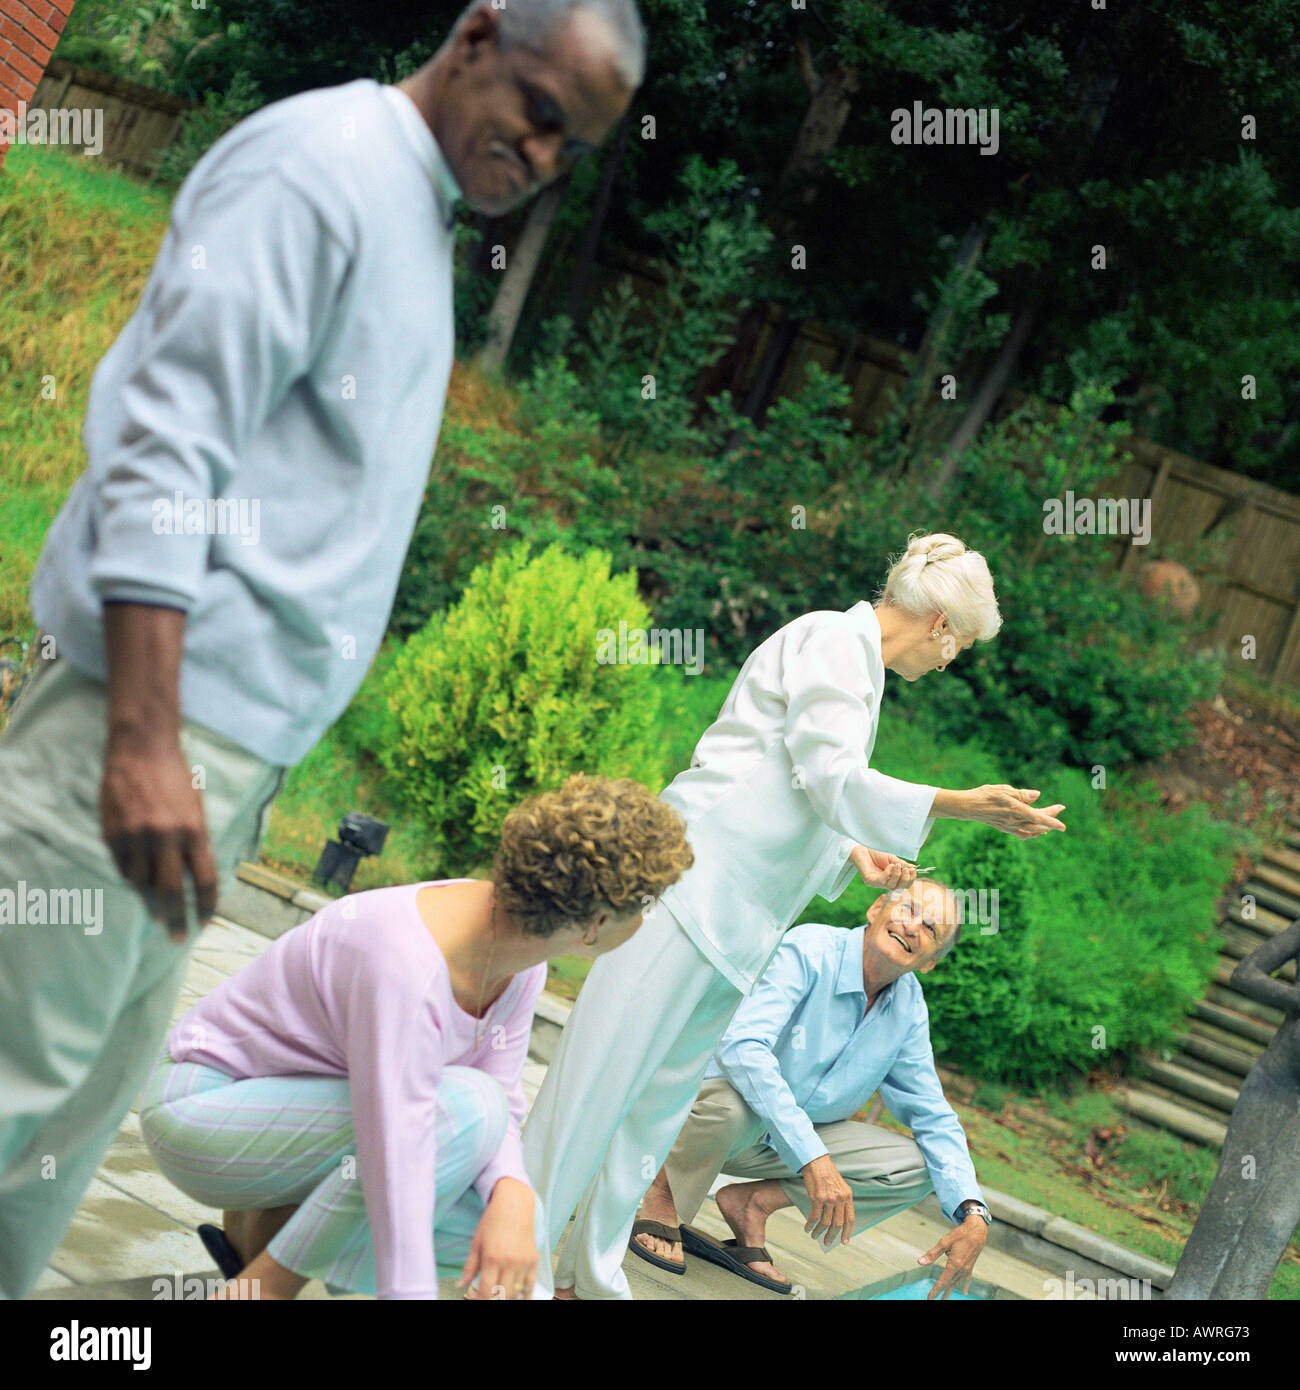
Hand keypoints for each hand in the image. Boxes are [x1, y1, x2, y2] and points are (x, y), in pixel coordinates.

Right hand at [100, 732, 217, 941]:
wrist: (141, 750)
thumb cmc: (176, 779)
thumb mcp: (197, 810)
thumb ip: (197, 843)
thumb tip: (197, 879)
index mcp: (194, 831)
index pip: (205, 881)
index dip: (206, 906)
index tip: (205, 922)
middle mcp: (166, 838)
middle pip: (173, 892)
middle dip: (177, 919)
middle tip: (178, 938)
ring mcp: (136, 838)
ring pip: (143, 885)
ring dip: (151, 904)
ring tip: (157, 915)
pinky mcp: (112, 835)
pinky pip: (123, 868)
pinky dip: (132, 881)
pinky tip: (139, 887)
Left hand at [460, 1177, 537, 1299]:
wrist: (515, 1204)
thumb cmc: (493, 1221)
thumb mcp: (477, 1241)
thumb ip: (469, 1266)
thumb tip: (460, 1285)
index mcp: (492, 1258)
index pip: (486, 1291)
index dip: (479, 1299)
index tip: (476, 1297)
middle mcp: (509, 1262)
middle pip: (501, 1296)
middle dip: (493, 1299)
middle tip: (487, 1295)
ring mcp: (523, 1262)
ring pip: (515, 1293)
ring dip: (506, 1297)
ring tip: (500, 1294)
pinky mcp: (534, 1260)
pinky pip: (530, 1286)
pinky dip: (524, 1295)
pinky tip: (517, 1296)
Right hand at [801, 1154, 854, 1246]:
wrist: (815, 1160)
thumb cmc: (826, 1172)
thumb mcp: (839, 1185)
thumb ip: (840, 1199)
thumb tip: (836, 1217)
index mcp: (847, 1195)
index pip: (850, 1218)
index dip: (848, 1232)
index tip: (844, 1242)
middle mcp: (840, 1198)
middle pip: (838, 1224)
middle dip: (832, 1236)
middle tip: (827, 1243)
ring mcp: (829, 1198)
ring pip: (826, 1223)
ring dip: (819, 1232)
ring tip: (814, 1236)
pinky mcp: (817, 1198)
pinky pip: (814, 1216)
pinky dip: (810, 1225)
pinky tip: (807, 1228)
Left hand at [851, 847, 916, 890]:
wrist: (863, 847)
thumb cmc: (877, 853)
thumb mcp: (892, 859)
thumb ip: (902, 865)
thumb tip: (913, 868)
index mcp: (891, 879)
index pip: (904, 885)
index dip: (910, 879)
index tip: (913, 870)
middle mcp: (884, 883)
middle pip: (899, 888)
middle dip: (905, 879)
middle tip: (907, 870)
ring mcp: (877, 883)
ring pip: (891, 886)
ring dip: (897, 875)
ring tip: (897, 865)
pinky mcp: (869, 881)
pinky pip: (882, 881)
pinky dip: (888, 873)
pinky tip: (890, 866)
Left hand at [919, 1214, 986, 1299]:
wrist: (977, 1231)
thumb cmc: (960, 1235)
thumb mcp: (944, 1242)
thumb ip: (932, 1254)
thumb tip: (920, 1262)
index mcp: (955, 1264)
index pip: (943, 1281)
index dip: (935, 1290)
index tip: (929, 1297)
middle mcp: (962, 1269)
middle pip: (950, 1285)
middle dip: (942, 1293)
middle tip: (933, 1299)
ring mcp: (967, 1269)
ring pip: (957, 1283)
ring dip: (951, 1291)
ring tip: (945, 1299)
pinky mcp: (971, 1266)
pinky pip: (967, 1279)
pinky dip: (965, 1286)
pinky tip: (964, 1293)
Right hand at [970, 785, 1065, 838]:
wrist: (967, 807)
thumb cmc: (983, 795)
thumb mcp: (1003, 789)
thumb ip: (1021, 793)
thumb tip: (1037, 795)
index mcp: (1014, 809)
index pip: (1037, 817)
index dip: (1051, 821)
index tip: (1063, 826)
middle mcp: (1013, 820)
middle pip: (1037, 823)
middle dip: (1051, 817)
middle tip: (1059, 808)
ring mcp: (1009, 826)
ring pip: (1032, 830)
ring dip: (1044, 826)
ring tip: (1052, 821)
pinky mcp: (1005, 829)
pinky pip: (1023, 834)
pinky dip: (1033, 834)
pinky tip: (1037, 832)